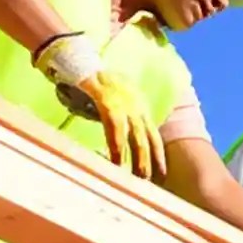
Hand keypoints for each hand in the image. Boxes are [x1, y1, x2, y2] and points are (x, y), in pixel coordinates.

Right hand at [33, 33, 164, 178]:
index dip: (159, 155)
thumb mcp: (115, 98)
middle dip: (152, 163)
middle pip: (149, 139)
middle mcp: (136, 106)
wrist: (79, 58)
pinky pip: (114, 130)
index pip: (154, 135)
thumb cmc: (94, 80)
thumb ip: (120, 116)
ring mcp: (124, 103)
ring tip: (138, 179)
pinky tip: (115, 161)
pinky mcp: (108, 102)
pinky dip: (116, 147)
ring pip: (136, 138)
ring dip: (137, 160)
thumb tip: (118, 138)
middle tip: (155, 184)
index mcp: (139, 106)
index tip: (163, 175)